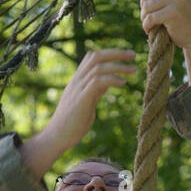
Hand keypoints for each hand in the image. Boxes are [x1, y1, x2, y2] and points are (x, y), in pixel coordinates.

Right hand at [20, 49, 136, 178]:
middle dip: (116, 53)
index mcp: (77, 81)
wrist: (56, 138)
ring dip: (118, 66)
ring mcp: (78, 89)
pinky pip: (97, 82)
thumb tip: (106, 84)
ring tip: (133, 69)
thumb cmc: (71, 124)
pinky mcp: (81, 100)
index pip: (92, 57)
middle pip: (96, 56)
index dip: (109, 53)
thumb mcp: (85, 103)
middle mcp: (77, 81)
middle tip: (133, 54)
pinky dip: (112, 79)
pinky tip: (123, 83)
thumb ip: (94, 92)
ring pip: (98, 67)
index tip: (125, 57)